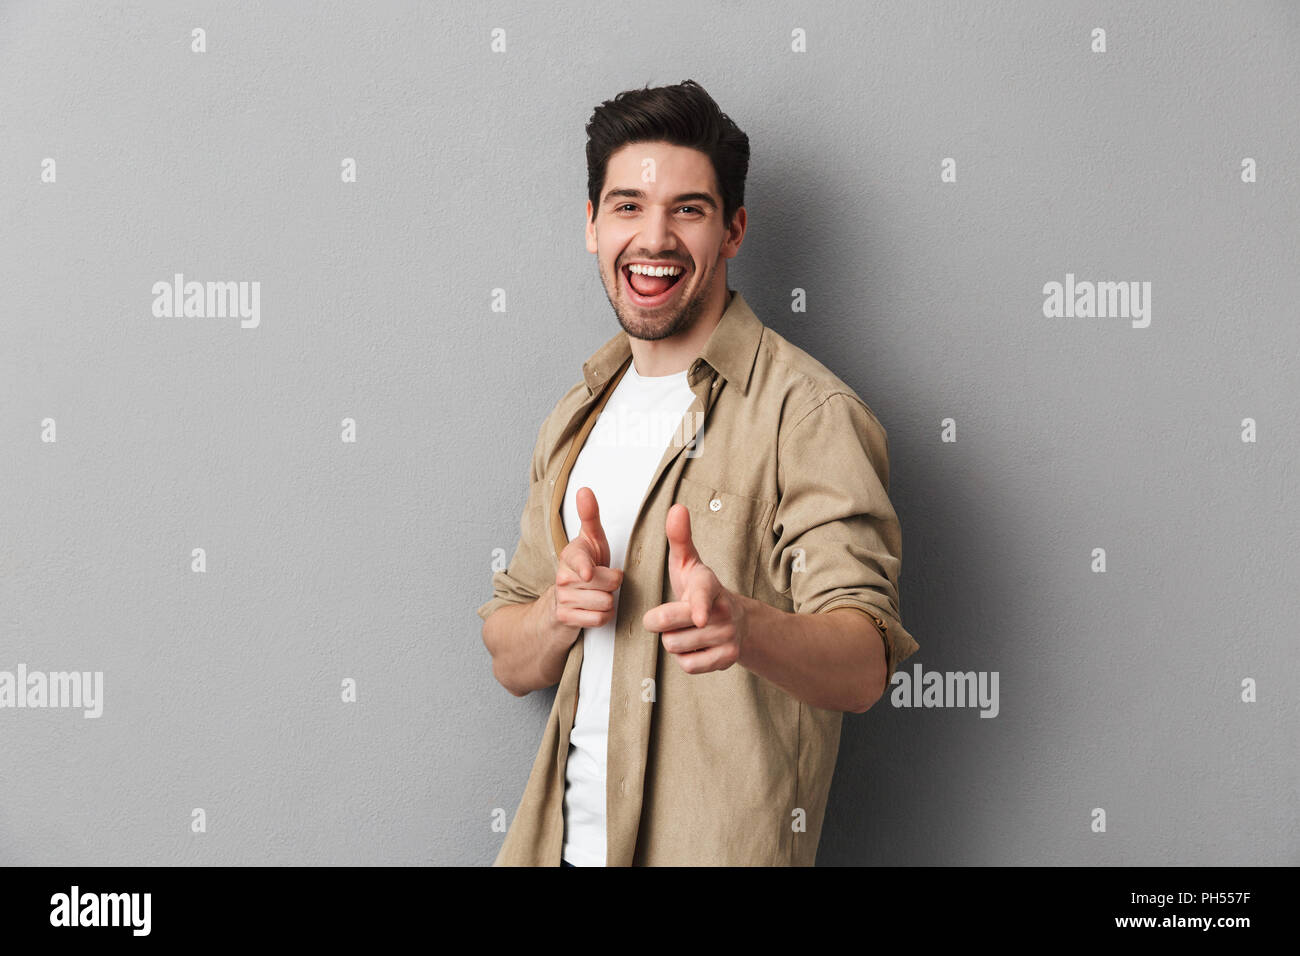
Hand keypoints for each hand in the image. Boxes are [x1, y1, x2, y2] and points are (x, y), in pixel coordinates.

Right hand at [549, 486, 623, 633]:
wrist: (562, 601)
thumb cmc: (585, 566)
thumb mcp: (591, 540)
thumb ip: (590, 516)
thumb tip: (584, 490)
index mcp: (570, 554)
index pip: (579, 560)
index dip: (585, 568)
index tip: (587, 573)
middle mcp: (563, 576)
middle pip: (607, 584)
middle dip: (613, 585)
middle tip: (603, 582)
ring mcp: (562, 598)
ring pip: (605, 602)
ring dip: (609, 602)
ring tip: (599, 595)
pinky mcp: (564, 617)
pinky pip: (599, 619)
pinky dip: (602, 617)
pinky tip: (594, 609)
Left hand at [641, 503, 746, 673]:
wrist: (735, 621)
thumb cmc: (700, 588)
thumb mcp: (688, 562)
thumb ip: (679, 537)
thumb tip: (676, 508)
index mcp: (709, 584)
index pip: (702, 594)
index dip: (699, 605)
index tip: (700, 617)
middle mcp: (723, 610)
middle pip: (672, 626)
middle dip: (660, 623)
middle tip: (661, 617)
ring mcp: (728, 636)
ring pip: (676, 646)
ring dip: (672, 640)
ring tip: (684, 629)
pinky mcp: (727, 659)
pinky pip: (688, 665)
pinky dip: (684, 658)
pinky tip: (693, 645)